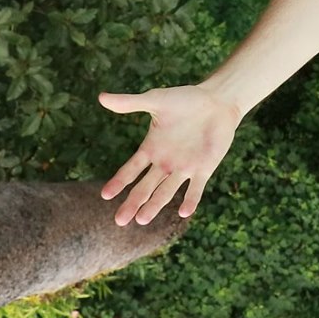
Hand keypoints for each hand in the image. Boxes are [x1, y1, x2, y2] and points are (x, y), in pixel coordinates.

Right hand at [98, 84, 241, 224]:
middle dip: (133, 203)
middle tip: (120, 221)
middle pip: (145, 188)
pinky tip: (184, 213)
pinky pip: (195, 188)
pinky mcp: (203, 169)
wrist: (217, 101)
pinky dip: (190, 200)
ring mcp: (184, 168)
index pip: (131, 170)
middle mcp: (165, 163)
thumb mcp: (156, 100)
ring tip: (142, 220)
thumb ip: (130, 102)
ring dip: (154, 206)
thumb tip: (101, 97)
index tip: (105, 195)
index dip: (119, 182)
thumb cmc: (186, 99)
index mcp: (151, 149)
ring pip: (166, 192)